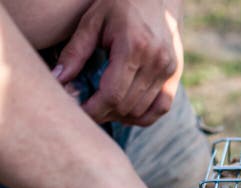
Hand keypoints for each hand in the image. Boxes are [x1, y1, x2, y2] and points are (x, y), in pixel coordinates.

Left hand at [54, 0, 182, 125]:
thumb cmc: (120, 4)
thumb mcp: (92, 22)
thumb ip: (75, 52)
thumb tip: (59, 79)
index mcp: (133, 48)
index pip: (112, 95)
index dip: (93, 109)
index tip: (78, 111)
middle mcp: (156, 62)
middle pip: (126, 106)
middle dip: (103, 113)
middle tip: (86, 108)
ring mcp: (168, 70)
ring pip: (143, 111)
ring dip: (121, 116)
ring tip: (104, 108)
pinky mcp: (175, 74)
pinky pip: (161, 107)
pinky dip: (143, 115)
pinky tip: (127, 111)